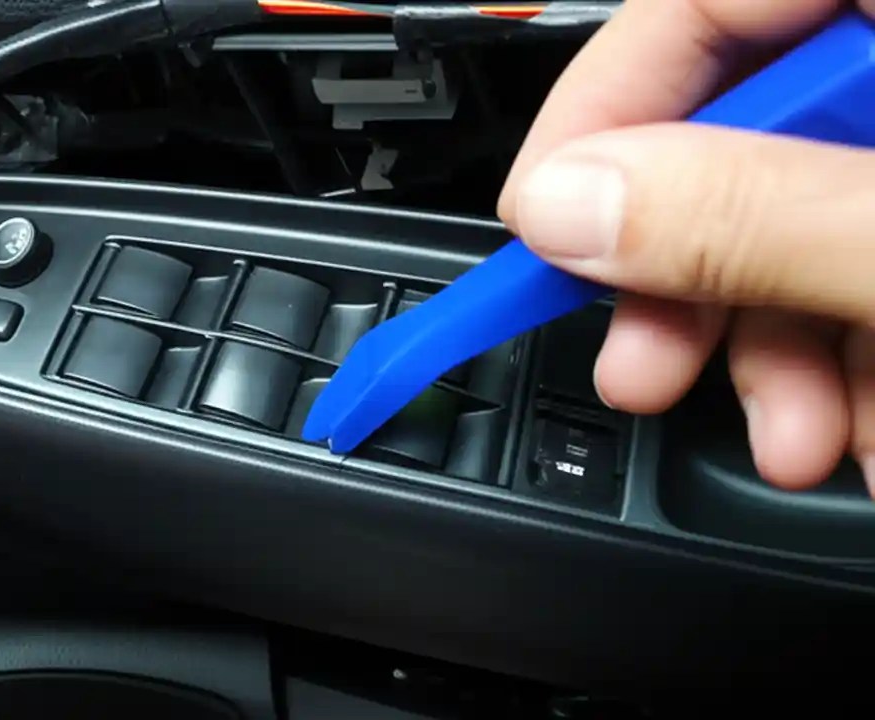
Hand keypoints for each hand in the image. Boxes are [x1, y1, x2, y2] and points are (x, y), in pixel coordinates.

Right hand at [497, 0, 874, 493]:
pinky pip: (857, 252)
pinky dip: (846, 345)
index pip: (697, 3)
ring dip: (773, 346)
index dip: (600, 109)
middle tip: (648, 367)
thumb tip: (568, 209)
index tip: (544, 230)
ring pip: (799, 212)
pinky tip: (866, 423)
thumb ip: (749, 218)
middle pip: (739, 126)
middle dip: (691, 277)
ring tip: (797, 439)